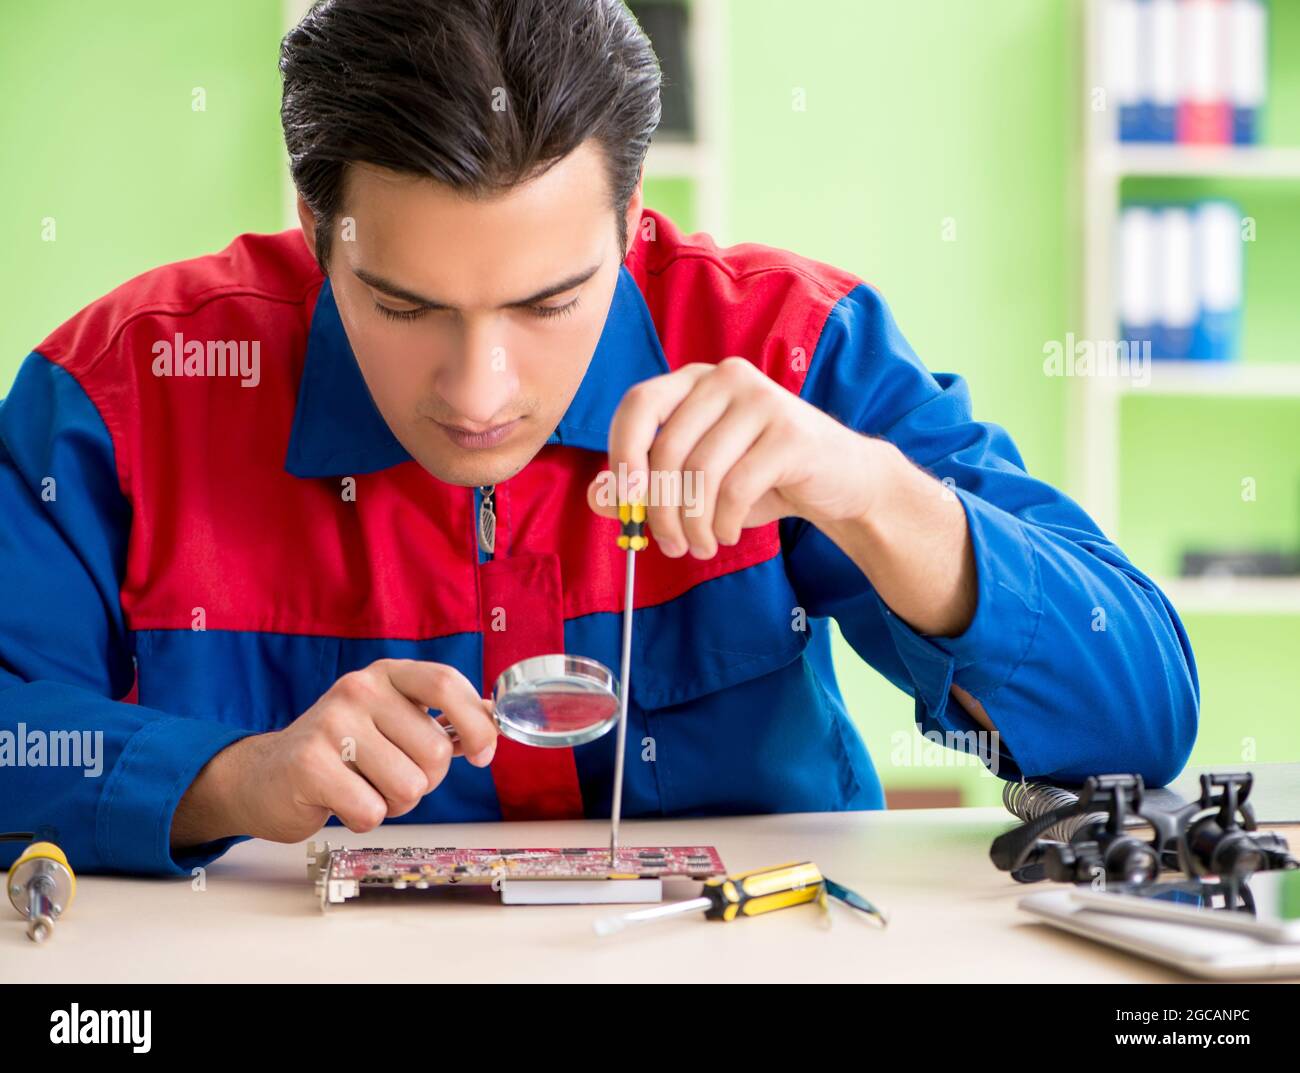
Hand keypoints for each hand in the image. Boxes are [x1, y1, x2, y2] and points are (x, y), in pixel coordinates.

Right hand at [173, 660, 496, 846]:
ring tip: (363, 787)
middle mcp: (360, 689)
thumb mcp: (393, 720)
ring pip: (409, 787)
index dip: (476, 724)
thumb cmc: (343, 751)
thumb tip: (498, 719)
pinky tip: (340, 801)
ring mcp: (332, 723)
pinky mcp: (310, 765)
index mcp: (387, 675)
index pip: (446, 684)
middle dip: (425, 781)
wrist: (265, 776)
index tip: (483, 755)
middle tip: (389, 776)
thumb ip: (443, 718)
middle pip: (435, 752)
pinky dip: (364, 818)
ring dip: (394, 803)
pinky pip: (373, 810)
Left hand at [587, 358, 885, 557]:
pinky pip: (736, 488)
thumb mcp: (696, 483)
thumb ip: (645, 487)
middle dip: (660, 509)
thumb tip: (597, 497)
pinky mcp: (791, 432)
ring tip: (702, 546)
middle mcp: (724, 377)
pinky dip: (724, 523)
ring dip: (694, 524)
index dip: (622, 454)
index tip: (625, 501)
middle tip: (670, 546)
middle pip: (667, 448)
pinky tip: (729, 534)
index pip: (639, 404)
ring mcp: (761, 399)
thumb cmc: (760, 478)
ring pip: (700, 473)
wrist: (840, 481)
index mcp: (694, 380)